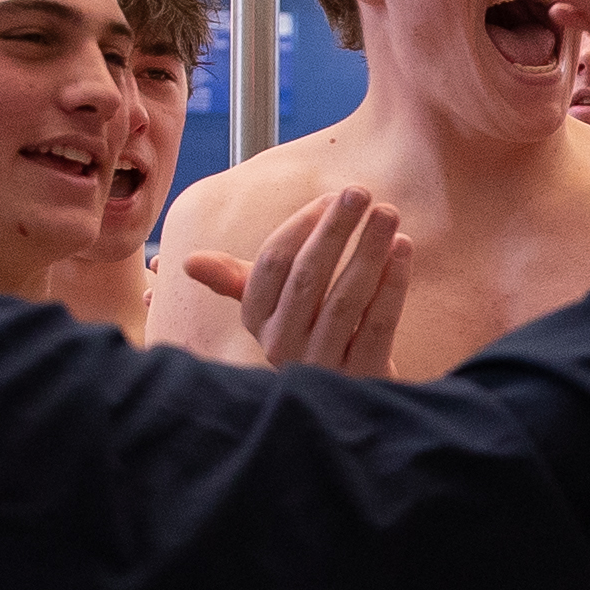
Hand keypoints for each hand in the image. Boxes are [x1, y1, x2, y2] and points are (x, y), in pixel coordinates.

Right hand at [183, 191, 411, 373]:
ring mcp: (322, 364)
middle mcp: (282, 345)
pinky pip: (378, 324)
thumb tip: (185, 263)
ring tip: (388, 213)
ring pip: (345, 299)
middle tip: (360, 192)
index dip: (302, 226)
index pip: (272, 264)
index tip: (332, 198)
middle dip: (335, 230)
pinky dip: (393, 284)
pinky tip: (404, 249)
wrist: (349, 397)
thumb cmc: (310, 332)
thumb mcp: (272, 307)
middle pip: (308, 277)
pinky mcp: (361, 377)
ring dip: (369, 250)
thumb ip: (235, 280)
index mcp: (256, 320)